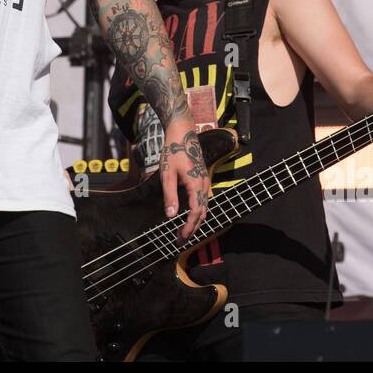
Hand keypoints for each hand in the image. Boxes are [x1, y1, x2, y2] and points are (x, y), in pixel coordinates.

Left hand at [159, 125, 208, 241]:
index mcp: (196, 184)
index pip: (195, 213)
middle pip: (202, 213)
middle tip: (180, 240)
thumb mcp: (167, 175)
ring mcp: (205, 181)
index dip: (189, 227)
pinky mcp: (203, 178)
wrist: (183, 133)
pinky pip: (204, 200)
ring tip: (184, 231)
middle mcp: (204, 184)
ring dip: (195, 220)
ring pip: (204, 207)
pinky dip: (198, 211)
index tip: (180, 238)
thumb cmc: (173, 152)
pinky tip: (189, 215)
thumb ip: (169, 196)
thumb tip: (171, 216)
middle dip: (192, 228)